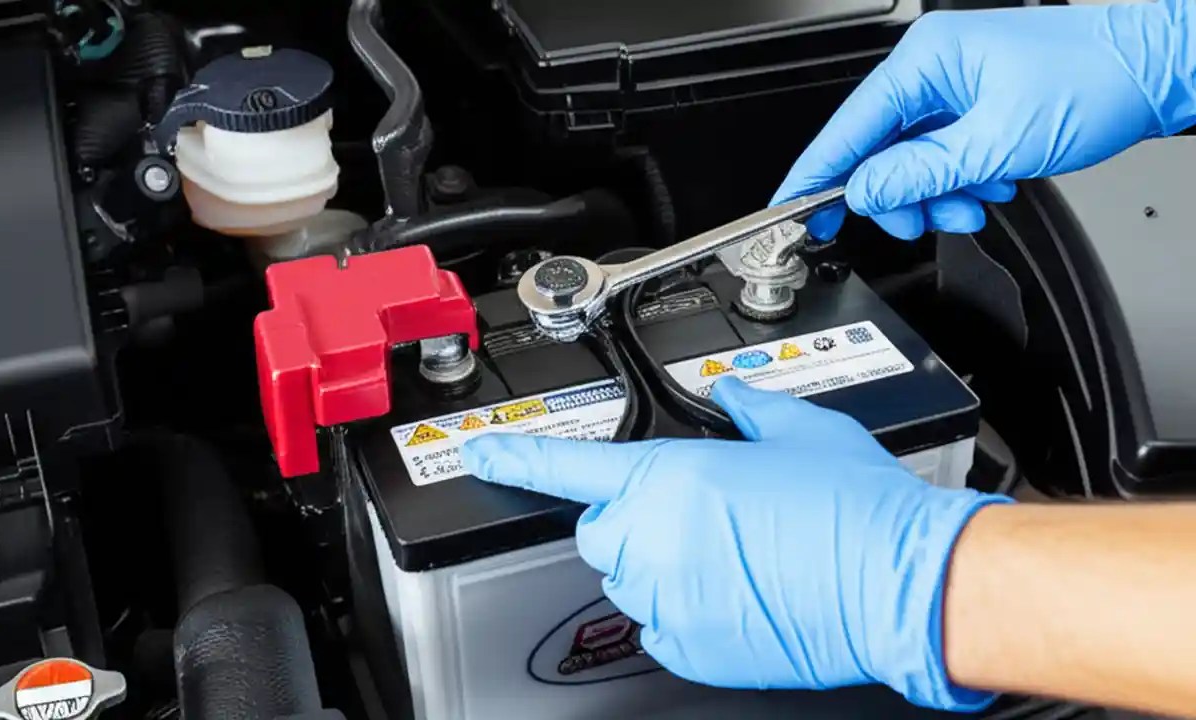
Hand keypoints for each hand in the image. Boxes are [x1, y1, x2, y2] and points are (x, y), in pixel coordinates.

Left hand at [461, 377, 1010, 710]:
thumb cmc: (856, 509)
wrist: (898, 584)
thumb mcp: (802, 432)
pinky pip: (658, 626)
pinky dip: (682, 611)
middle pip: (600, 529)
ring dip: (659, 566)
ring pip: (629, 579)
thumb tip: (734, 396)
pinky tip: (736, 592)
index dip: (517, 457)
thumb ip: (750, 408)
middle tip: (695, 516)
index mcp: (671, 475)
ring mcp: (668, 598)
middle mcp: (655, 536)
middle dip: (631, 519)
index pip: (569, 464)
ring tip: (732, 556)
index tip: (484, 452)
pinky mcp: (688, 647)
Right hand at [773, 2, 1195, 240]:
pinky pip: (943, 155)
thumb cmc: (1092, 82)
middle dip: (900, 195)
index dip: (817, 174)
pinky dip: (960, 180)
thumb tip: (863, 194)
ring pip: (913, 160)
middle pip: (879, 150)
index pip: (848, 126)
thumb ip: (918, 174)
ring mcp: (954, 86)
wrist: (1157, 70)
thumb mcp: (995, 142)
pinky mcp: (974, 105)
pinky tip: (991, 182)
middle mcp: (932, 68)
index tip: (791, 209)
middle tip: (917, 221)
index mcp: (925, 60)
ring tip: (974, 201)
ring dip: (937, 193)